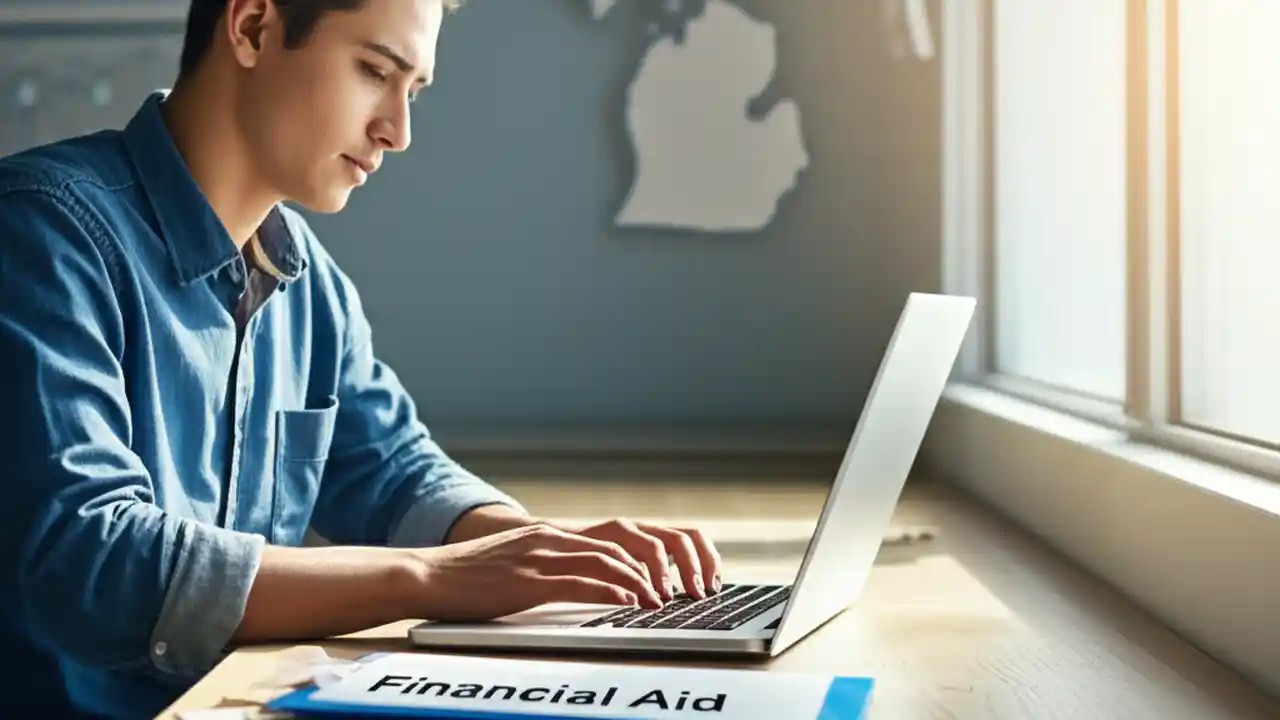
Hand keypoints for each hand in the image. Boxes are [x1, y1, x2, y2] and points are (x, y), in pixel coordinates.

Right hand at [443, 505, 723, 602]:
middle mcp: (553, 536)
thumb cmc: (469, 578)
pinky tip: (630, 603)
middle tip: (682, 587)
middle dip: (661, 561)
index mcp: (553, 532)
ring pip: (608, 559)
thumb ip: (552, 566)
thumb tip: (590, 583)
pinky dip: (612, 591)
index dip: (654, 549)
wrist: (426, 574)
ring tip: (663, 601)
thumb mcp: (518, 563)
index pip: (619, 532)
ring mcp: (540, 555)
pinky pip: (581, 581)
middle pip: (624, 539)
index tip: (678, 572)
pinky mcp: (527, 579)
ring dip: (641, 581)